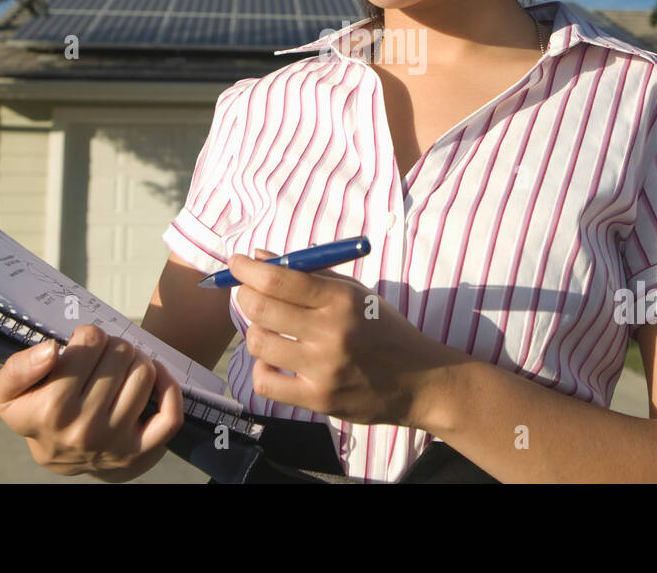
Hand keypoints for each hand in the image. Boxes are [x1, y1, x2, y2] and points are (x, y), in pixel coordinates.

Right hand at [0, 324, 183, 480]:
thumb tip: (51, 349)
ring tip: (122, 366)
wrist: (61, 457)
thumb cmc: (37, 414)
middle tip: (104, 356)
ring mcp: (115, 441)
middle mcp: (84, 427)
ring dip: (137, 361)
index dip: (88, 335)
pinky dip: (168, 388)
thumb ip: (18, 368)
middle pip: (121, 353)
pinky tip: (155, 377)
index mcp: (51, 409)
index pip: (90, 342)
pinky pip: (171, 415)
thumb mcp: (8, 394)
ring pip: (145, 373)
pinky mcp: (141, 451)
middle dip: (113, 346)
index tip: (82, 345)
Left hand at [229, 249, 456, 427]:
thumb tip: (260, 257)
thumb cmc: (383, 329)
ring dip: (256, 332)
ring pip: (259, 344)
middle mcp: (331, 332)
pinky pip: (265, 383)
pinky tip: (275, 362)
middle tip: (247, 292)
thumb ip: (309, 274)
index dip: (248, 269)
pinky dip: (262, 369)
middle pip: (262, 309)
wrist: (421, 380)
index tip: (236, 262)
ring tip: (269, 329)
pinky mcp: (319, 399)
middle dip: (244, 295)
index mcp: (341, 299)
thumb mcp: (356, 293)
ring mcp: (323, 369)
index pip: (280, 278)